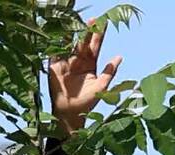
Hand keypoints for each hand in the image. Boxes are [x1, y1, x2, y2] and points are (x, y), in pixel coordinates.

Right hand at [48, 17, 122, 135]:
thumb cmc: (87, 103)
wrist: (70, 114)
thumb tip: (119, 56)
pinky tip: (60, 34)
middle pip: (83, 43)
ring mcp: (66, 63)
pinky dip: (57, 44)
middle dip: (87, 31)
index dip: (99, 35)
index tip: (103, 22)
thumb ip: (109, 72)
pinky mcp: (55, 68)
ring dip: (73, 35)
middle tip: (93, 19)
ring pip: (70, 45)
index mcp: (90, 65)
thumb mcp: (101, 87)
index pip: (95, 47)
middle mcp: (78, 62)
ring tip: (78, 23)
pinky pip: (56, 54)